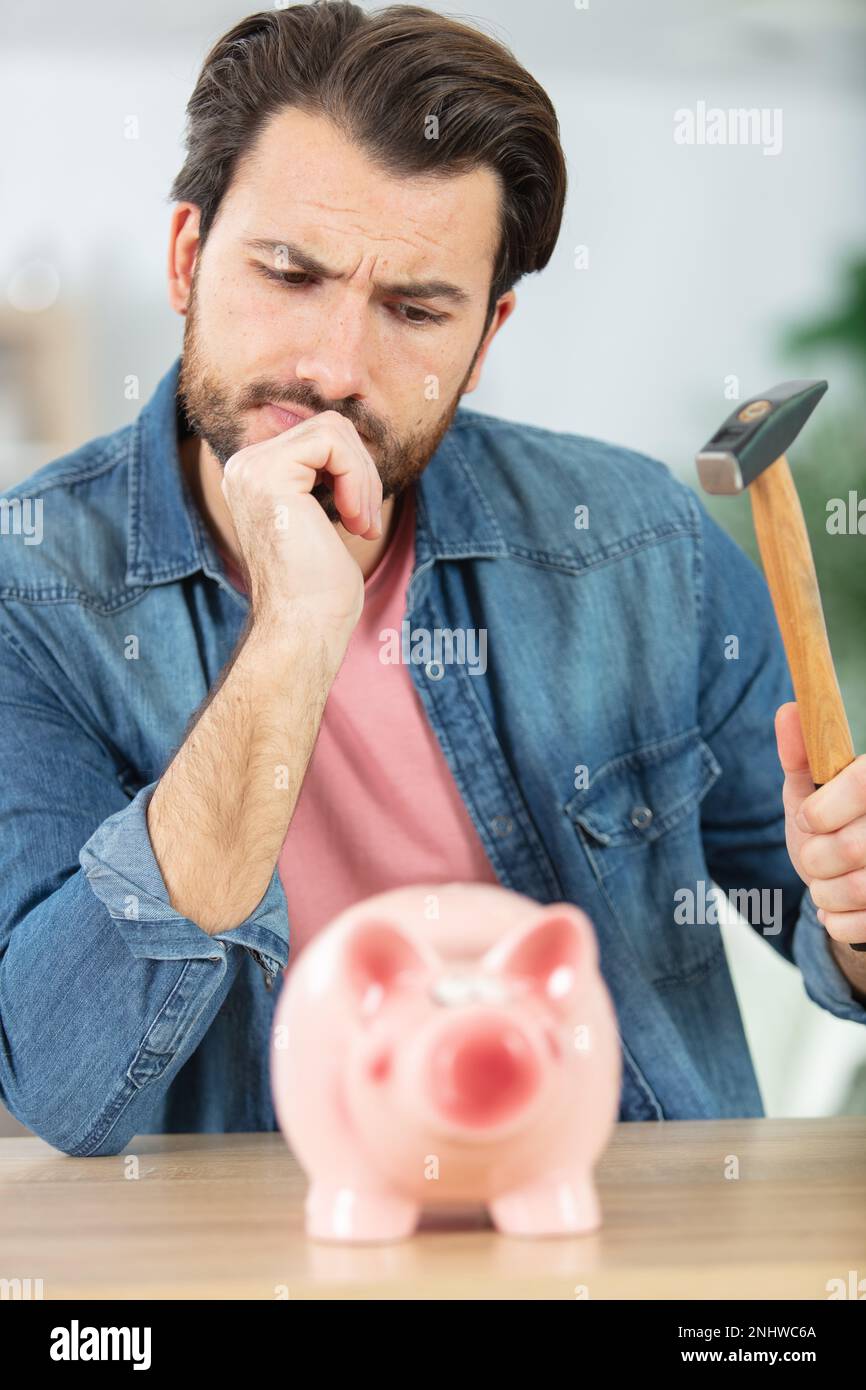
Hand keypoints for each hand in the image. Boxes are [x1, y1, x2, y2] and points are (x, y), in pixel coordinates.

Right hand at [221, 410, 382, 640]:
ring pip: (334, 430)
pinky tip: (355, 520)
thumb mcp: (324, 515)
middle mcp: (243, 466)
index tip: (361, 516)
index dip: (352, 470)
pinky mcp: (269, 474)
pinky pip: (333, 443)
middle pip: (328, 426)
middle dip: (362, 472)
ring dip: (363, 477)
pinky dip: (357, 479)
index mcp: (253, 475)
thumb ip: (327, 475)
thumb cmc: (319, 586)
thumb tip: (353, 436)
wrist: (303, 626)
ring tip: (363, 523)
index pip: (318, 435)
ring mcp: (251, 468)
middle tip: (367, 521)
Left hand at [775, 701, 865, 948]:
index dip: (827, 808)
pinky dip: (837, 919)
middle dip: (816, 856)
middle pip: (854, 845)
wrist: (849, 886)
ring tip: (825, 880)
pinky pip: (863, 923)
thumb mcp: (810, 789)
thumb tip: (789, 710)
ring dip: (825, 890)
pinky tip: (839, 906)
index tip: (808, 818)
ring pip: (860, 887)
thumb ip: (800, 754)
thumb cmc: (830, 827)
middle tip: (815, 855)